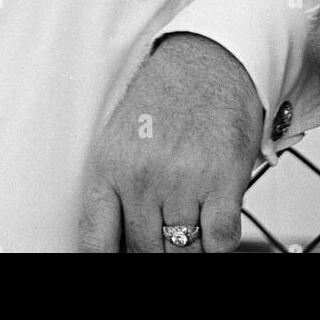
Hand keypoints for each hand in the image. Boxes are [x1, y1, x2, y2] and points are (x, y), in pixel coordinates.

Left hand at [80, 33, 262, 252]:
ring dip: (191, 244)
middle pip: (146, 251)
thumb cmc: (167, 97)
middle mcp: (142, 176)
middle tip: (169, 227)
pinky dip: (219, 241)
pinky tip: (215, 217)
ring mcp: (182, 180)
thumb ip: (116, 191)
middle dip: (158, 247)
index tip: (127, 256)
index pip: (96, 244)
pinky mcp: (222, 181)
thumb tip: (119, 244)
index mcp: (109, 166)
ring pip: (184, 252)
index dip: (111, 261)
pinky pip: (219, 242)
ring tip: (194, 214)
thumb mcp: (122, 138)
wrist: (209, 57)